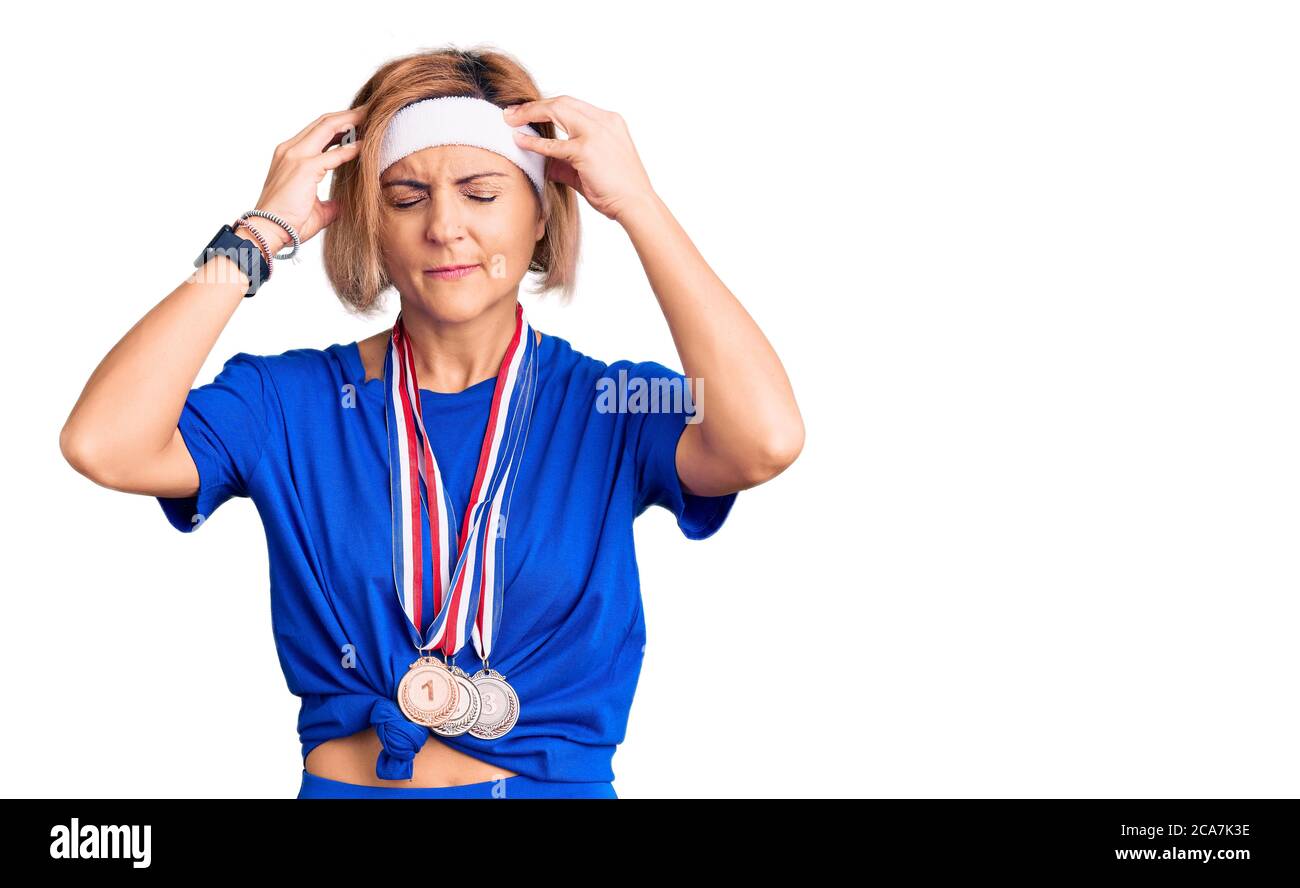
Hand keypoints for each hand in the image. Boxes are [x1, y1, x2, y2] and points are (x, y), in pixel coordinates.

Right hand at [249, 107, 365, 249]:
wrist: (267, 231)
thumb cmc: (287, 223)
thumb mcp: (315, 210)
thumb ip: (331, 203)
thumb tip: (346, 205)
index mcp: (289, 156)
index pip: (317, 131)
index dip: (340, 125)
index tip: (359, 124)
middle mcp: (290, 150)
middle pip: (323, 123)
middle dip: (348, 116)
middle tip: (369, 112)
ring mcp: (295, 156)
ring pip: (327, 128)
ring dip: (351, 121)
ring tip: (371, 118)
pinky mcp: (303, 168)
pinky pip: (333, 154)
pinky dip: (351, 149)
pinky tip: (366, 146)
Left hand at [504, 96, 655, 222]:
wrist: (637, 205)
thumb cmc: (619, 190)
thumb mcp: (593, 168)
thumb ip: (568, 161)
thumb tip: (545, 162)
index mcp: (610, 121)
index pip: (573, 105)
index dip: (549, 107)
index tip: (530, 112)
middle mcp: (604, 121)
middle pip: (562, 102)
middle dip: (534, 105)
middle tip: (512, 113)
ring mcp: (596, 133)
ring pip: (556, 110)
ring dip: (530, 113)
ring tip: (510, 119)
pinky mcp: (586, 150)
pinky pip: (553, 144)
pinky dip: (533, 142)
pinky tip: (518, 140)